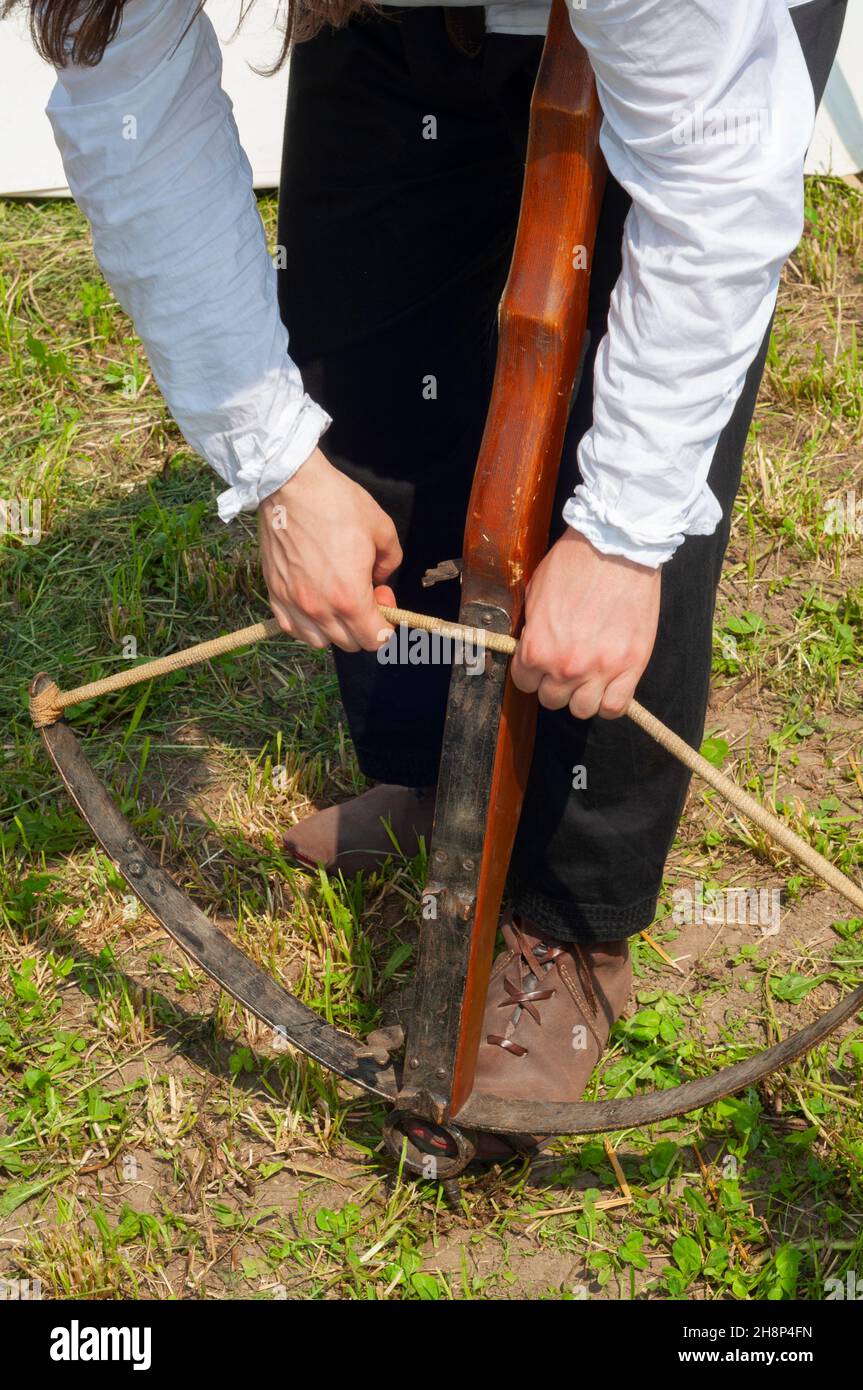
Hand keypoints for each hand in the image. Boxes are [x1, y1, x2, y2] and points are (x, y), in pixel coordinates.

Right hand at [258, 447, 400, 651]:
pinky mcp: (274, 593)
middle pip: (350, 643)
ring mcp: (293, 602)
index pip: (374, 639)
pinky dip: (307, 625)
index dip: (386, 626)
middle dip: (364, 625)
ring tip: (337, 600)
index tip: (382, 600)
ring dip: (335, 629)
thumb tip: (380, 579)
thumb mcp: (382, 529)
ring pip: (320, 641)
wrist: (291, 484)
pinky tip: (314, 602)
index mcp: (349, 596)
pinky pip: (292, 628)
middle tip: (364, 592)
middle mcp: (319, 607)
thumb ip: (390, 563)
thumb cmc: (337, 503)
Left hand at [511, 528, 660, 718]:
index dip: (531, 671)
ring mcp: (601, 669)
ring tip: (588, 676)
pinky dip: (610, 702)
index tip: (540, 662)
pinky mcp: (632, 665)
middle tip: (565, 664)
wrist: (618, 546)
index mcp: (537, 648)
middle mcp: (566, 666)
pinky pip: (616, 707)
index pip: (524, 683)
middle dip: (554, 683)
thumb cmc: (575, 562)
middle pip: (551, 699)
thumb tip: (531, 648)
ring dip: (581, 695)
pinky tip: (608, 687)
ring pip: (582, 709)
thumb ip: (533, 629)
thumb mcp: (535, 593)